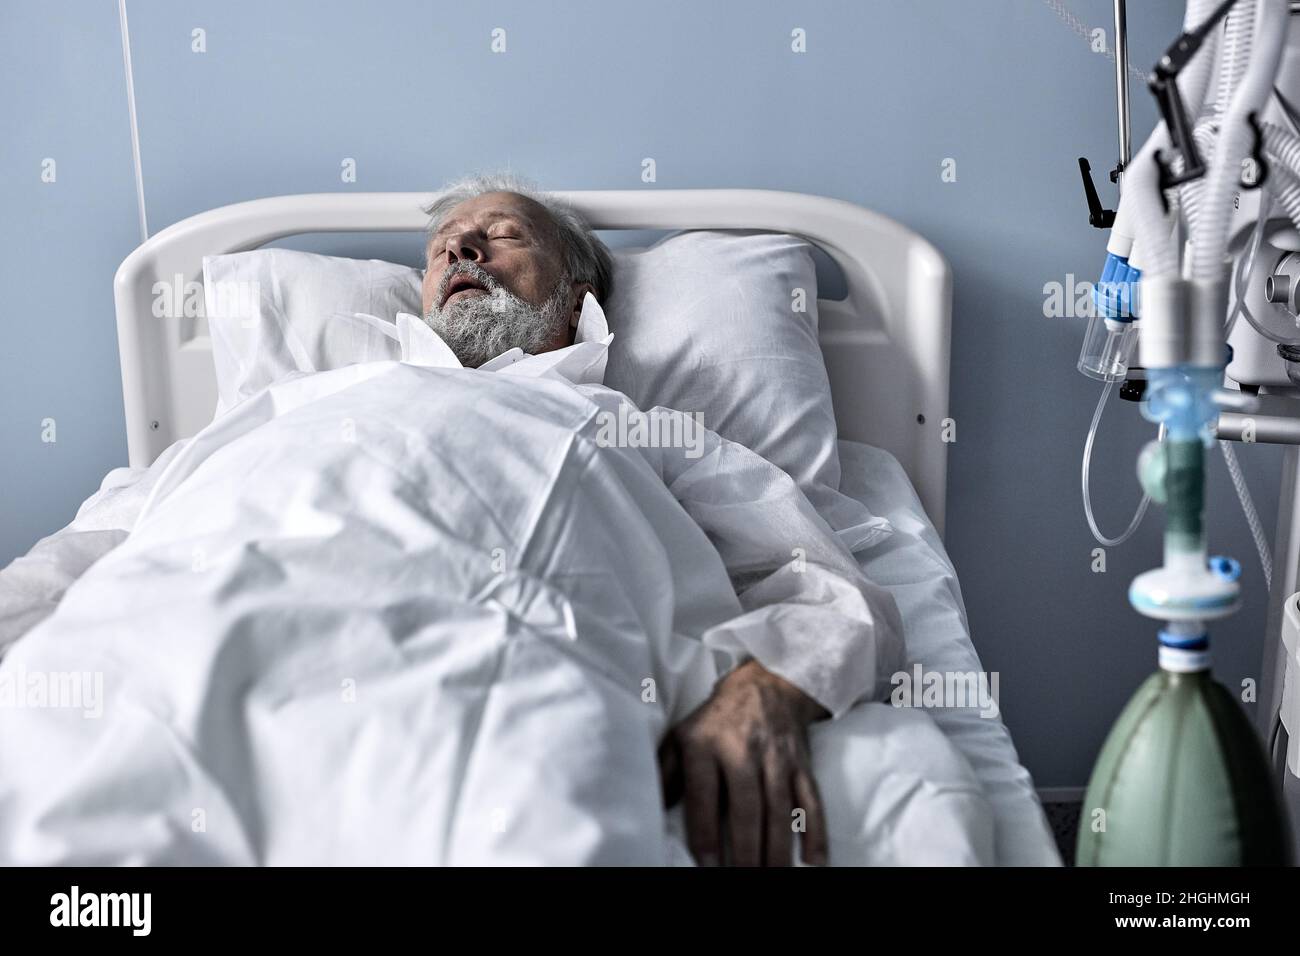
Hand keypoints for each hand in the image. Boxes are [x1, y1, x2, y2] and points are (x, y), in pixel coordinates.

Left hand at [657, 659, 828, 866]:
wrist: (768, 683)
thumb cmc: (717, 718)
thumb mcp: (683, 733)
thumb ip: (666, 771)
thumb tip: (652, 808)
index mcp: (706, 744)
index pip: (704, 792)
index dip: (705, 830)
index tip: (707, 863)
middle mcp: (743, 750)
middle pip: (747, 805)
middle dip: (746, 847)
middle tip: (745, 877)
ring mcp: (777, 758)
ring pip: (779, 808)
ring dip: (777, 848)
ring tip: (772, 876)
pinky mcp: (802, 764)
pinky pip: (812, 801)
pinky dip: (815, 831)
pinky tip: (813, 860)